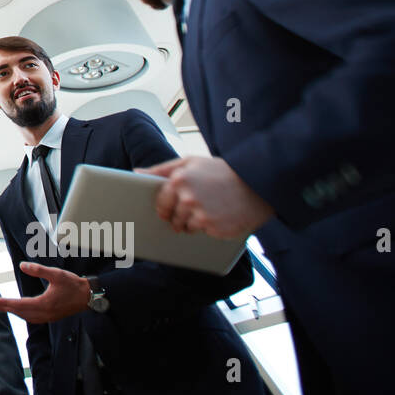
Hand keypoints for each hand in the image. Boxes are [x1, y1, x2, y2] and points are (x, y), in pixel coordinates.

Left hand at [0, 262, 91, 322]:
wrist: (88, 296)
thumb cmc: (73, 284)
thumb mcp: (56, 274)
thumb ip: (38, 270)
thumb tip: (22, 266)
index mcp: (44, 304)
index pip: (20, 305)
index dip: (5, 303)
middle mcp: (45, 313)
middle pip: (21, 312)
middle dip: (7, 308)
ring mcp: (49, 317)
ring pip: (27, 317)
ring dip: (15, 312)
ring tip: (5, 306)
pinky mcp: (52, 318)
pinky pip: (34, 319)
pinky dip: (25, 315)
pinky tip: (22, 311)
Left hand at [140, 156, 274, 238]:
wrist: (257, 184)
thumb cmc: (221, 171)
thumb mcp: (190, 162)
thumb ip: (162, 169)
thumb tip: (137, 173)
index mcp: (179, 180)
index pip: (161, 203)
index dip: (165, 207)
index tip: (169, 209)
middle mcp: (188, 198)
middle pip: (173, 218)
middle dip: (178, 216)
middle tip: (194, 208)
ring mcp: (201, 215)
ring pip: (186, 227)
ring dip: (193, 223)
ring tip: (209, 209)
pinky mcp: (214, 228)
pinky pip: (203, 233)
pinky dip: (209, 227)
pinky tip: (219, 215)